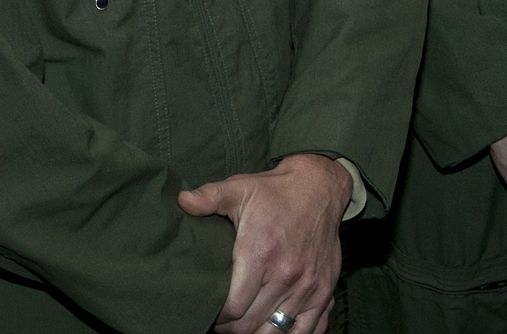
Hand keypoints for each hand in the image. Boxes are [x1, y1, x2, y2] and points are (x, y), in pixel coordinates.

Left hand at [176, 152, 351, 333]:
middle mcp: (286, 274)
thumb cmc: (276, 192)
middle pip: (249, 325)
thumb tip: (181, 200)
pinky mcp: (325, 290)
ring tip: (245, 323)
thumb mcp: (240, 188)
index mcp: (261, 253)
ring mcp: (308, 285)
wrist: (320, 187)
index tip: (210, 310)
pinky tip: (275, 328)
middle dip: (231, 328)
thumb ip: (210, 197)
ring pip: (275, 333)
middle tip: (223, 320)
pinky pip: (309, 330)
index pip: (233, 308)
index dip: (216, 317)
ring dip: (256, 333)